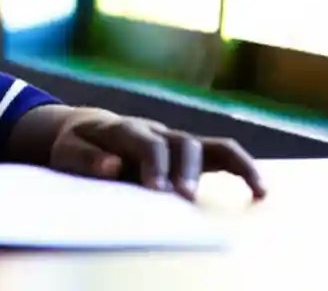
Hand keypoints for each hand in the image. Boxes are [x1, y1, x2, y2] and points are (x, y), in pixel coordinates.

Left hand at [49, 110, 265, 199]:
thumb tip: (112, 166)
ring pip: (209, 145)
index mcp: (123, 129)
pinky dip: (244, 168)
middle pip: (181, 143)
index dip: (154, 163)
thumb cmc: (76, 146)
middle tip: (183, 197)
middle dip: (186, 170)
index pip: (146, 141)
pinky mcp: (188, 153)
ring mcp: (174, 140)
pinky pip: (222, 155)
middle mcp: (155, 131)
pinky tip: (261, 191)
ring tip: (255, 190)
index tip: (156, 190)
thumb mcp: (66, 152)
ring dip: (231, 167)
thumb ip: (84, 158)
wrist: (86, 132)